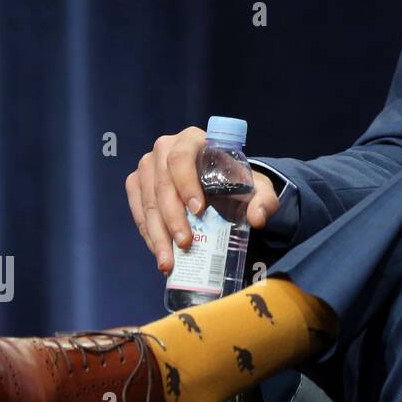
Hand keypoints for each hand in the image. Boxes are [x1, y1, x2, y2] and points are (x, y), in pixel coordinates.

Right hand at [125, 126, 279, 274]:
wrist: (218, 181)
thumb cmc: (236, 180)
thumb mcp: (257, 187)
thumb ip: (264, 200)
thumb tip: (257, 219)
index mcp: (192, 140)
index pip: (181, 159)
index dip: (186, 184)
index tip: (198, 211)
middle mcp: (164, 148)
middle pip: (162, 185)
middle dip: (172, 219)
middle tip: (185, 244)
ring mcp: (147, 166)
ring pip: (147, 202)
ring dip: (157, 234)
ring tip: (168, 261)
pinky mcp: (137, 184)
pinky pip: (138, 211)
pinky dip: (148, 234)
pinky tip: (160, 253)